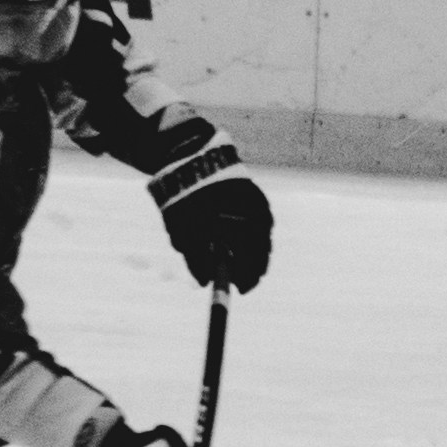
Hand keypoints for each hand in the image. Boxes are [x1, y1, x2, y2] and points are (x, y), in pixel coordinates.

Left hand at [146, 140, 273, 294]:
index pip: (250, 264)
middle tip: (244, 281)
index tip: (241, 289)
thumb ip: (195, 261)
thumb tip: (205, 282)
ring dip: (255, 252)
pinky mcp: (257, 195)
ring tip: (244, 261)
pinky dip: (255, 234)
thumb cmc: (184, 199)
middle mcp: (253, 217)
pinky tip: (247, 239)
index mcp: (237, 231)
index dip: (246, 279)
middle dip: (251, 268)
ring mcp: (258, 205)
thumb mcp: (183, 234)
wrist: (192, 157)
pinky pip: (262, 222)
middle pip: (260, 253)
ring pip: (263, 238)